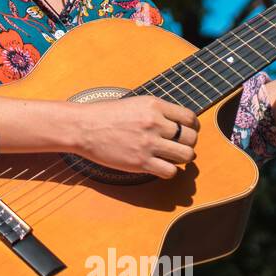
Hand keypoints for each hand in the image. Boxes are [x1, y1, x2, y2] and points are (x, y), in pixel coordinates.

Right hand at [70, 96, 199, 179]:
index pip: (190, 118)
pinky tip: (160, 166)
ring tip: (171, 157)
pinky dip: (169, 171)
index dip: (192, 127)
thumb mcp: (135, 104)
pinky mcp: (140, 162)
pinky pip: (170, 171)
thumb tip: (180, 125)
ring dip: (182, 158)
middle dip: (188, 144)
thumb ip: (158, 112)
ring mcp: (148, 144)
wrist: (83, 127)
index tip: (187, 132)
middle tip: (178, 146)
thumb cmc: (106, 115)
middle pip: (191, 138)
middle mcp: (155, 123)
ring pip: (186, 155)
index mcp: (154, 105)